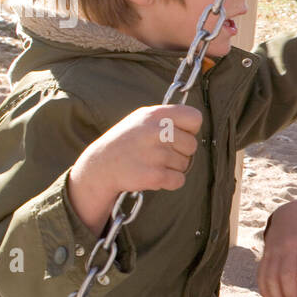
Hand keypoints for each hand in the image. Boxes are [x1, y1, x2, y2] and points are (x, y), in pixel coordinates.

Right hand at [69, 104, 202, 230]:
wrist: (100, 166)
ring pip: (186, 164)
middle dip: (180, 152)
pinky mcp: (154, 176)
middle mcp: (157, 131)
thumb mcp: (142, 118)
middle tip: (159, 153)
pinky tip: (152, 175)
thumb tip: (196, 120)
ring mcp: (156, 154)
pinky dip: (169, 182)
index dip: (190, 130)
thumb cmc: (126, 141)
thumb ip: (168, 117)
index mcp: (156, 114)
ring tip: (151, 162)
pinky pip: (179, 180)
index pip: (195, 118)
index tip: (178, 135)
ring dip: (172, 167)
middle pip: (192, 145)